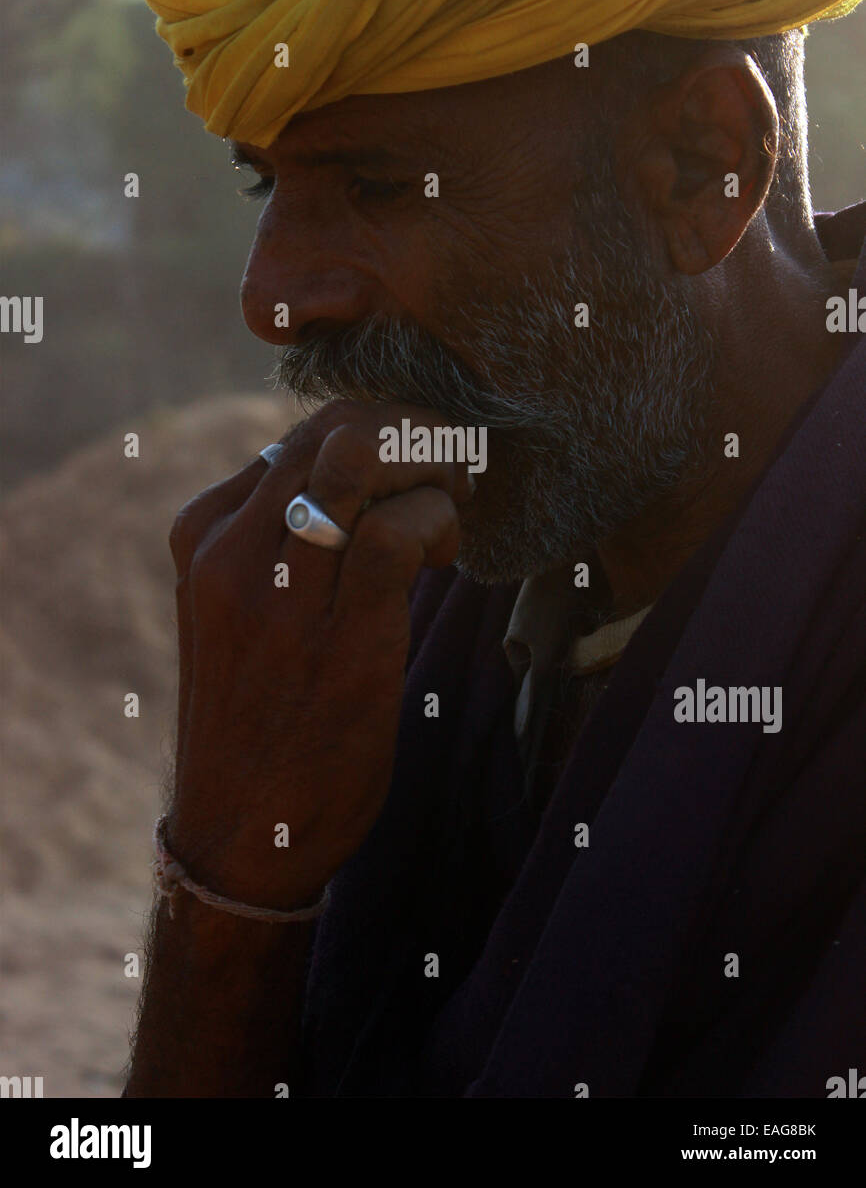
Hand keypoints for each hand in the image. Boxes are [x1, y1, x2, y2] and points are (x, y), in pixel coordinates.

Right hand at [166, 400, 474, 908]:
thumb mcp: (239, 613)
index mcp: (203, 535)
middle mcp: (231, 550)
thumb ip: (275, 544)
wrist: (241, 836)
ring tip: (450, 508)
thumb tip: (354, 485)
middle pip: (334, 430)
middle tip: (448, 479)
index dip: (375, 436)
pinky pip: (397, 531)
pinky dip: (437, 522)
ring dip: (430, 468)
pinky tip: (444, 559)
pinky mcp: (339, 637)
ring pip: (361, 459)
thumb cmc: (257, 718)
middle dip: (412, 435)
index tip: (411, 477)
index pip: (301, 433)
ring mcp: (279, 592)